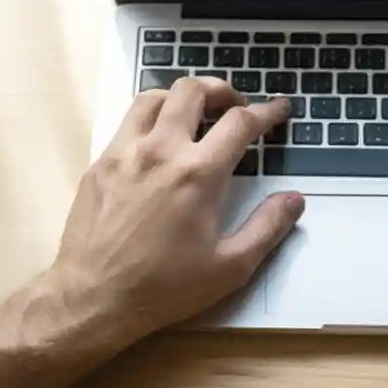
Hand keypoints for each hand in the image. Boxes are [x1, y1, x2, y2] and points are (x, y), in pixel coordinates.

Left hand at [49, 78, 303, 342]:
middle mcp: (160, 150)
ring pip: (153, 97)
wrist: (93, 298)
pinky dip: (150, 120)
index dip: (266, 111)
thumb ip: (267, 227)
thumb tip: (294, 199)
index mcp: (197, 173)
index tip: (278, 109)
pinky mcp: (99, 164)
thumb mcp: (229, 267)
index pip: (240, 122)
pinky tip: (157, 143)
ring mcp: (124, 153)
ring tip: (194, 114)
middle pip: (192, 91)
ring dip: (180, 97)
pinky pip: (126, 124)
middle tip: (234, 105)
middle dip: (221, 89)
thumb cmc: (164, 287)